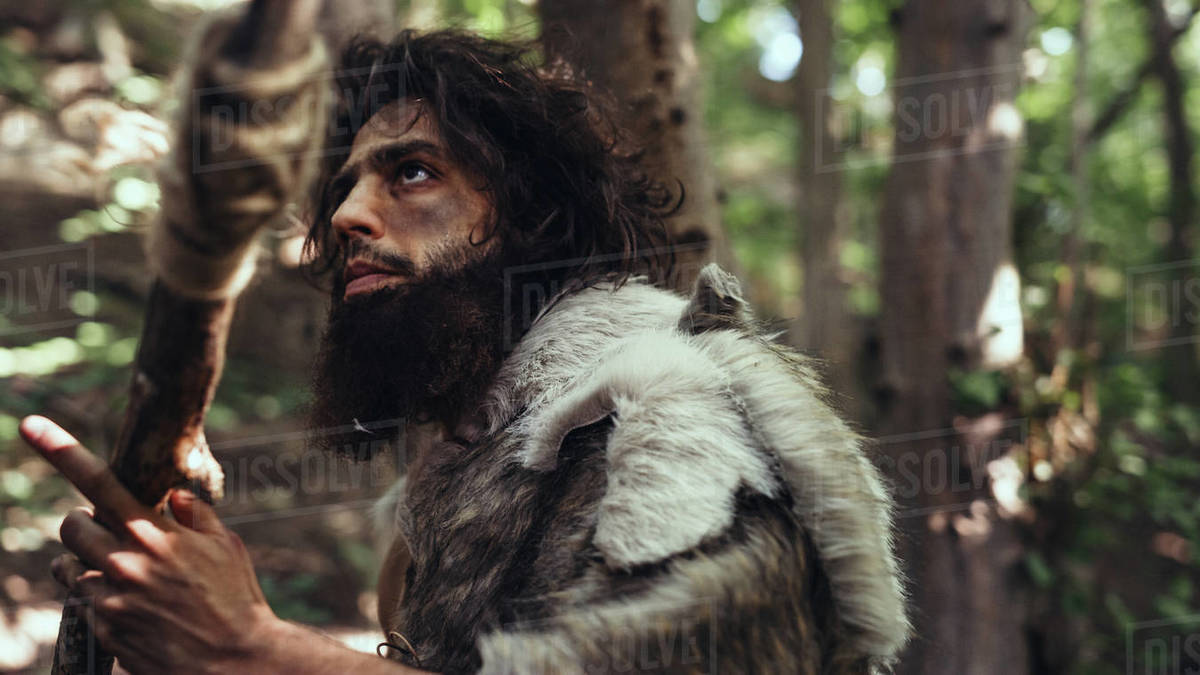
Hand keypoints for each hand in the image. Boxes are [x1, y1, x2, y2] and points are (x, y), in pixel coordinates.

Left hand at [22, 415, 277, 674]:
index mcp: (156, 534)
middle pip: (71, 527)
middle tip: (105, 533)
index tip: (30, 425)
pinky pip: (84, 604)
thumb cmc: (236, 600)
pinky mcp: (104, 629)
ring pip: (69, 567)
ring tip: (119, 574)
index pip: (99, 482)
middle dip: (83, 525)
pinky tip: (133, 608)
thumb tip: (171, 496)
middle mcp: (126, 562)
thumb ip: (196, 516)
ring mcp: (111, 598)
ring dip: (87, 565)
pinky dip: (100, 600)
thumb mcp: (228, 548)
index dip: (61, 449)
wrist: (233, 662)